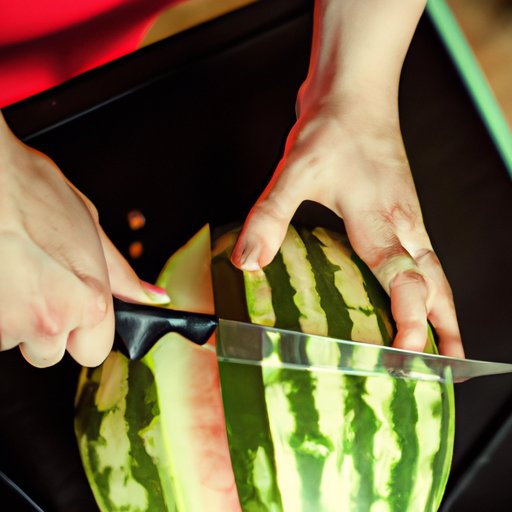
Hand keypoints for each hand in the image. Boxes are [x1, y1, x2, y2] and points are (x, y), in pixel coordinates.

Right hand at [0, 114, 168, 367]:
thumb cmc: (31, 192)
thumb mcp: (91, 229)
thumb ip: (121, 276)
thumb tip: (152, 297)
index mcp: (89, 301)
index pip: (94, 352)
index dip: (84, 332)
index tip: (77, 311)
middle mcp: (49, 321)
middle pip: (50, 352)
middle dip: (45, 328)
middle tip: (38, 285)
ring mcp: (6, 326)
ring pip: (15, 340)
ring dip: (14, 317)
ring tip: (13, 273)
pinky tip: (0, 278)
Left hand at [231, 97, 463, 357]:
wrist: (354, 92)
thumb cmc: (332, 127)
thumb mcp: (296, 170)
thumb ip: (272, 215)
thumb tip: (249, 261)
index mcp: (381, 221)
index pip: (405, 281)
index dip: (410, 322)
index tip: (406, 355)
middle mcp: (402, 224)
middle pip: (436, 284)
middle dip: (445, 326)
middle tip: (450, 364)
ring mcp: (405, 216)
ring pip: (433, 270)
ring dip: (440, 307)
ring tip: (441, 340)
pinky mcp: (396, 209)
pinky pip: (417, 254)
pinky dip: (422, 282)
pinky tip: (407, 291)